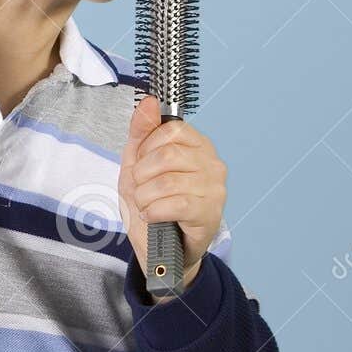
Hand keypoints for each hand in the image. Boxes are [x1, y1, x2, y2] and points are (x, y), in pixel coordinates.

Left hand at [118, 94, 226, 298]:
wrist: (158, 249)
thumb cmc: (152, 205)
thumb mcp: (137, 165)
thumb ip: (141, 132)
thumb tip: (148, 101)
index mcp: (197, 145)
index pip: (170, 129)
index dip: (146, 148)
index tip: (142, 165)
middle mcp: (212, 163)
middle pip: (166, 155)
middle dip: (141, 176)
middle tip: (142, 191)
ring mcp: (215, 189)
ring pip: (167, 181)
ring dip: (145, 197)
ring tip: (147, 206)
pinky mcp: (210, 214)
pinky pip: (176, 204)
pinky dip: (154, 211)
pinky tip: (153, 217)